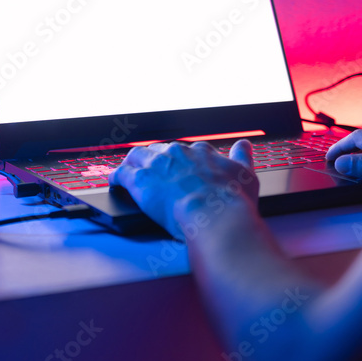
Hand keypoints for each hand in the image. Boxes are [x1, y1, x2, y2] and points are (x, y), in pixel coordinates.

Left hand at [109, 140, 258, 239]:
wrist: (214, 215)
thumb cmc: (231, 201)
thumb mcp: (245, 173)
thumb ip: (242, 156)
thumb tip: (244, 145)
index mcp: (200, 152)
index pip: (185, 150)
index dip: (179, 160)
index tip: (178, 169)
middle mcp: (177, 153)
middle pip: (159, 150)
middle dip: (154, 160)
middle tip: (152, 173)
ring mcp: (157, 165)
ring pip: (137, 156)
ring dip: (133, 163)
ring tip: (130, 172)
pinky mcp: (140, 180)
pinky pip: (121, 173)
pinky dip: (116, 177)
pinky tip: (115, 183)